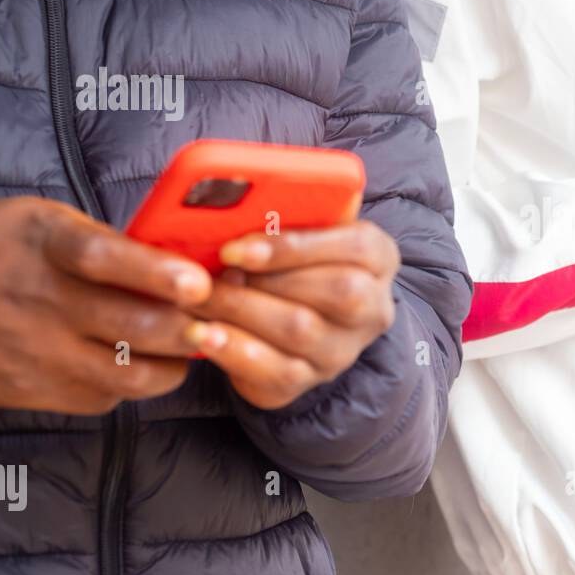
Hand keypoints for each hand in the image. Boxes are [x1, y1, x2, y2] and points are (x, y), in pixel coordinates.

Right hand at [0, 198, 211, 413]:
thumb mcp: (33, 220)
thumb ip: (100, 238)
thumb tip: (172, 257)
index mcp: (44, 246)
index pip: (103, 260)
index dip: (155, 273)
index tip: (198, 282)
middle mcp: (44, 305)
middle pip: (132, 327)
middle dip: (189, 328)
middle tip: (220, 320)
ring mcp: (42, 355)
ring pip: (131, 374)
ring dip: (175, 362)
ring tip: (189, 342)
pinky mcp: (42, 393)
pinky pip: (109, 397)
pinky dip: (137, 382)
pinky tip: (144, 362)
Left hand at [186, 221, 400, 409]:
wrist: (296, 313)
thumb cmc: (291, 257)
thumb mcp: (299, 227)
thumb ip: (287, 210)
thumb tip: (240, 194)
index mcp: (378, 258)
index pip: (357, 246)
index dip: (295, 246)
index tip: (236, 247)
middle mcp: (373, 307)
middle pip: (338, 291)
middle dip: (265, 279)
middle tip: (209, 272)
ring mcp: (344, 349)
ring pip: (301, 330)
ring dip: (240, 310)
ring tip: (196, 297)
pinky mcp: (311, 380)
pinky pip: (278, 371)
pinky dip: (235, 351)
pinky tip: (203, 335)